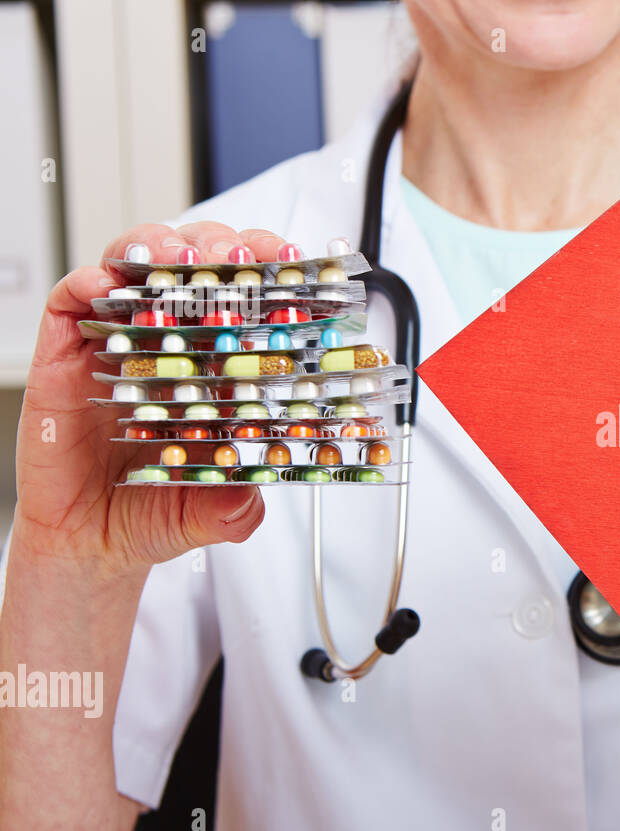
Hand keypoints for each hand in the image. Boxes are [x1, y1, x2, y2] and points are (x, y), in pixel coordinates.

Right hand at [12, 222, 289, 578]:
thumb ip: (234, 508)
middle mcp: (169, 343)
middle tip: (240, 258)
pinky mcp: (65, 355)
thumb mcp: (210, 513)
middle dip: (223, 247)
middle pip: (198, 265)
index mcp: (216, 366)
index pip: (250, 301)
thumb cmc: (154, 509)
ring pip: (137, 267)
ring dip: (161, 249)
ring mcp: (117, 342)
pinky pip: (71, 302)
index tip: (298, 265)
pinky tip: (107, 286)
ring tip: (180, 259)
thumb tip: (251, 494)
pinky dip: (89, 283)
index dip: (274, 275)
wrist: (89, 538)